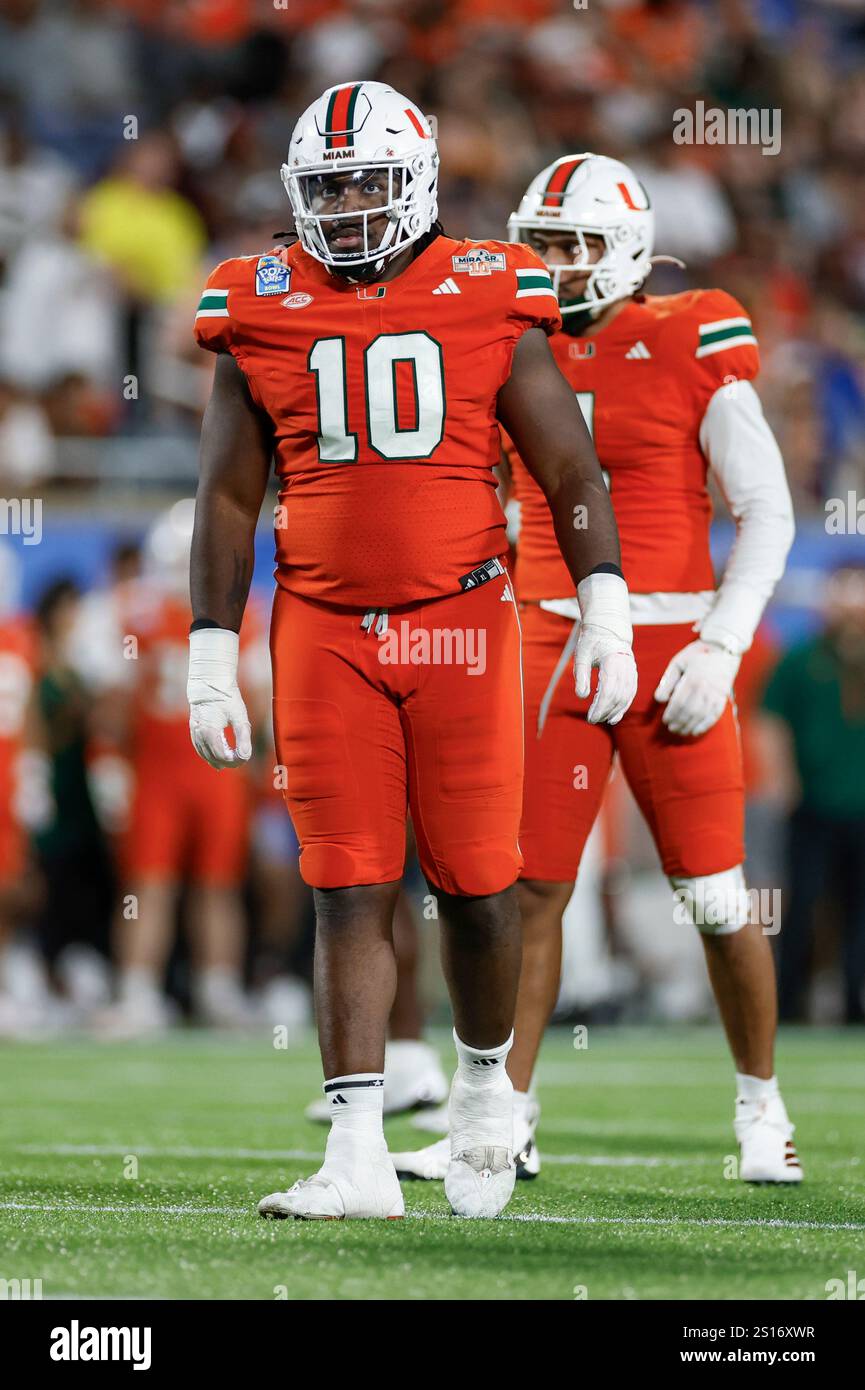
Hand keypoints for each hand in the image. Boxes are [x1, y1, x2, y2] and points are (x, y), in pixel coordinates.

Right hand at [187, 628, 251, 768]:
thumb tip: (245, 756)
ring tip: (225, 765)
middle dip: (226, 762)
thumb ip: (243, 737)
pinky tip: (213, 757)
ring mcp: (194, 731)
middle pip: (213, 757)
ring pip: (203, 753)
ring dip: (215, 760)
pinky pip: (198, 746)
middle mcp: (200, 734)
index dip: (234, 760)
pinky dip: (206, 754)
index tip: (244, 758)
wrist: (210, 683)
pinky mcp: (193, 728)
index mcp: (210, 732)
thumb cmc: (227, 698)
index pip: (222, 756)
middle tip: (239, 761)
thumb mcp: (239, 716)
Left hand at [574, 572, 637, 725]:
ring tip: (602, 720)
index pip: (609, 690)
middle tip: (592, 720)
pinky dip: (624, 706)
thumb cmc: (592, 641)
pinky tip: (614, 716)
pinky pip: (631, 694)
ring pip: (627, 696)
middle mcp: (626, 667)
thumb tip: (581, 696)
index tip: (590, 717)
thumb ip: (581, 675)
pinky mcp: (633, 675)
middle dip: (605, 711)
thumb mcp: (581, 654)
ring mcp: (632, 671)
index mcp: (613, 661)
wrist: (609, 629)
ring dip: (615, 711)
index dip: (600, 706)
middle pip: (618, 696)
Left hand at [654, 639, 740, 736]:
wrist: (723, 649)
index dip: (671, 714)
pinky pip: (715, 716)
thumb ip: (668, 681)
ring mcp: (716, 694)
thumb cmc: (696, 655)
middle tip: (672, 728)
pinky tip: (696, 731)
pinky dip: (705, 726)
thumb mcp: (678, 663)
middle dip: (679, 722)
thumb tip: (659, 700)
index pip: (679, 702)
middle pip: (690, 711)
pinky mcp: (723, 698)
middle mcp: (705, 688)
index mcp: (692, 679)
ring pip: (701, 715)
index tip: (665, 720)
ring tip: (681, 731)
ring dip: (690, 726)